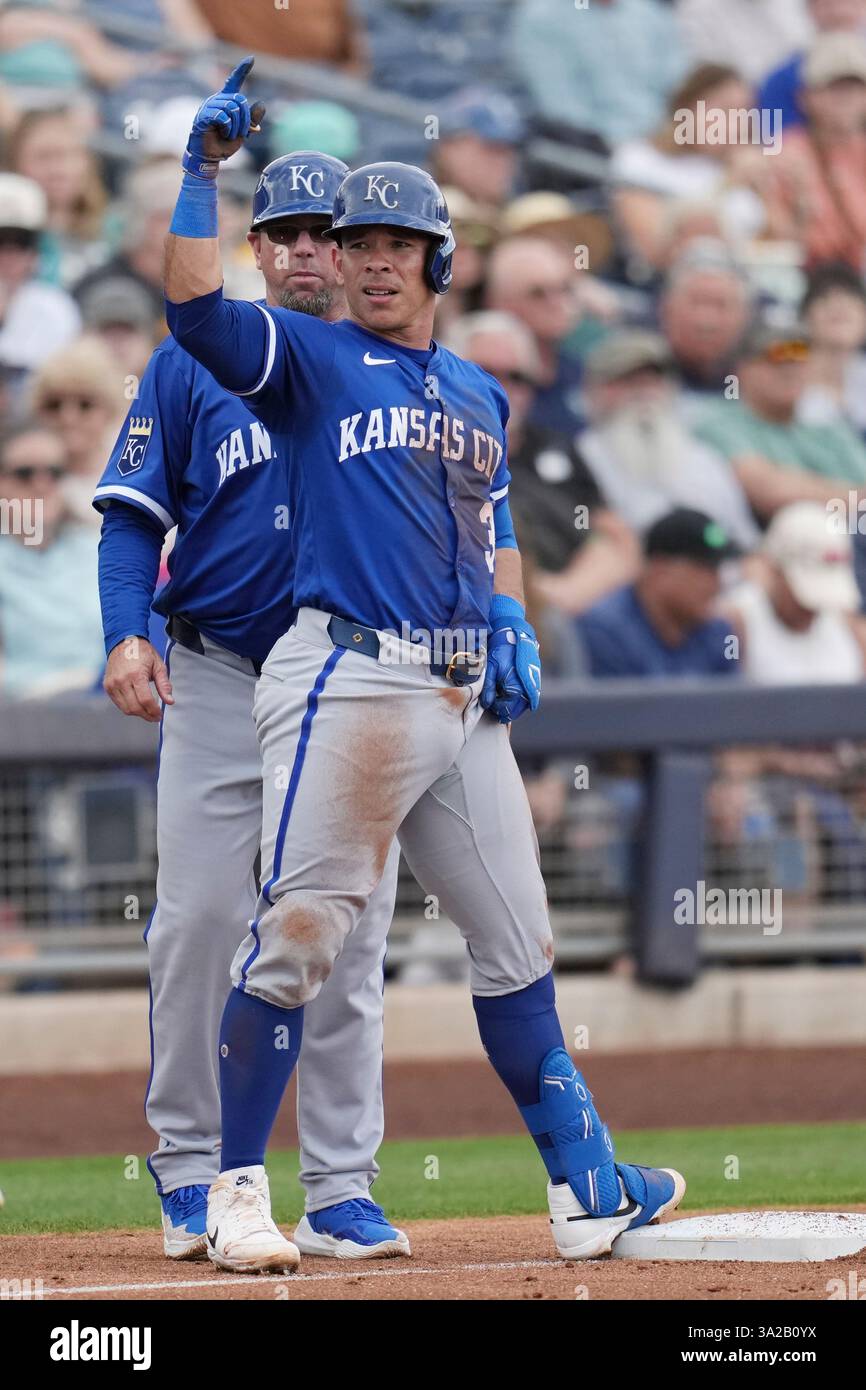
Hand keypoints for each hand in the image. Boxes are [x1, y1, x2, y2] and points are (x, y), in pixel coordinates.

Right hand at [104, 636, 172, 722]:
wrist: (124, 642)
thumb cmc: (143, 653)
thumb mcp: (158, 666)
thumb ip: (164, 685)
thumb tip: (170, 701)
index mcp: (136, 674)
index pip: (145, 700)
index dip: (154, 710)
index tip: (160, 715)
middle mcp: (121, 680)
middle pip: (134, 707)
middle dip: (147, 715)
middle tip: (155, 716)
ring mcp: (112, 684)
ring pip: (126, 708)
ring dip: (138, 713)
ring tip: (148, 712)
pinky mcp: (107, 686)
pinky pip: (119, 703)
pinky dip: (129, 707)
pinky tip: (138, 705)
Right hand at [184, 56, 265, 176]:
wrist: (211, 156)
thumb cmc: (225, 143)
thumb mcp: (243, 131)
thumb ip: (252, 119)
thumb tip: (261, 104)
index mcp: (226, 101)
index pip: (234, 81)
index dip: (242, 70)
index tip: (251, 58)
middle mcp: (217, 100)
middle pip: (239, 100)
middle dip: (246, 119)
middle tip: (243, 133)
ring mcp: (209, 107)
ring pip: (232, 108)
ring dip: (237, 126)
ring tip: (231, 135)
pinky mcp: (203, 116)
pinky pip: (223, 116)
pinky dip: (228, 128)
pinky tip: (224, 134)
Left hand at [481, 617, 541, 723]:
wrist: (515, 633)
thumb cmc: (500, 650)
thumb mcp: (490, 669)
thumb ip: (488, 689)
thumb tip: (486, 705)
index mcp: (515, 689)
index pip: (504, 709)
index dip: (495, 708)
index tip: (488, 702)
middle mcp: (527, 690)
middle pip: (515, 710)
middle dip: (504, 709)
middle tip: (494, 704)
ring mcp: (534, 684)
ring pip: (523, 704)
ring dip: (513, 705)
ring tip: (502, 699)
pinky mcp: (535, 678)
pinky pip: (529, 696)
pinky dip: (520, 698)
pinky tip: (511, 693)